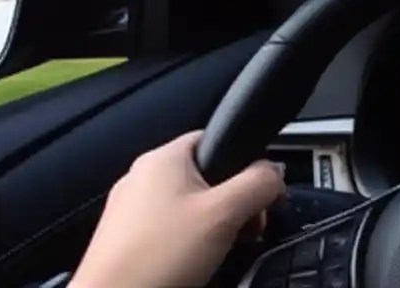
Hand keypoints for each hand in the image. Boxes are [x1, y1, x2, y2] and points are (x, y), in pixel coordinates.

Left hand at [70, 131, 284, 287]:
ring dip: (214, 224)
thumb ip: (258, 184)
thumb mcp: (225, 214)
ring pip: (189, 204)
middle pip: (206, 175)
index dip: (246, 163)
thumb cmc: (163, 255)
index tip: (260, 196)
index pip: (216, 139)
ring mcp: (128, 208)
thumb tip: (275, 171)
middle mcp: (141, 176)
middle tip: (247, 229)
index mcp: (163, 158)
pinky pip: (169, 227)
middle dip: (234, 201)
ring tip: (222, 249)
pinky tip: (194, 262)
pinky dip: (189, 240)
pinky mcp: (124, 237)